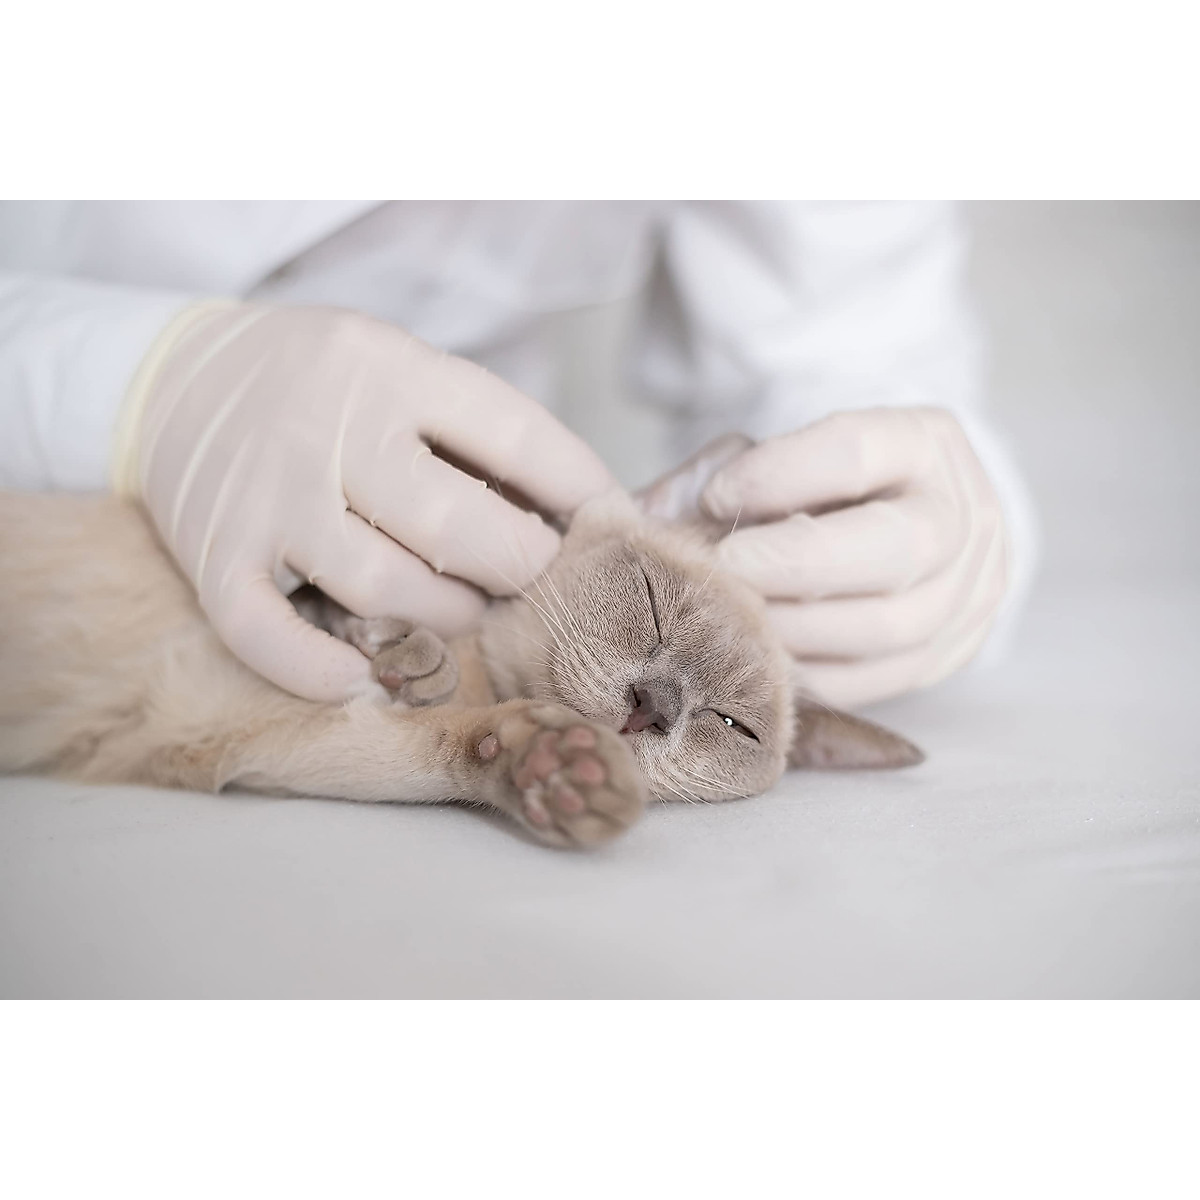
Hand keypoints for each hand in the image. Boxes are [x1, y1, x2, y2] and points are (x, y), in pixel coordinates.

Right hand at [117, 303, 614, 702]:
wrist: (175, 379)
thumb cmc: (321, 386)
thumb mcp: (399, 369)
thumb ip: (474, 433)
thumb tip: (578, 510)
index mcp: (391, 370)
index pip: (516, 436)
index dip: (580, 491)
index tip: (611, 524)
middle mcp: (329, 430)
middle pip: (457, 526)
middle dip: (520, 566)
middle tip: (533, 578)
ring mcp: (268, 499)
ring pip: (384, 587)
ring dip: (447, 616)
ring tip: (465, 609)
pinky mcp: (215, 557)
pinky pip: (268, 635)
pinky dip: (319, 670)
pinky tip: (362, 677)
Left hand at [701, 407, 1009, 707]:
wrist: (916, 524)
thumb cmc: (826, 485)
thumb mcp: (784, 454)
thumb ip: (722, 475)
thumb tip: (653, 519)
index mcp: (924, 443)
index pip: (857, 452)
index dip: (779, 475)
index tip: (716, 495)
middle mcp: (965, 516)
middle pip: (896, 548)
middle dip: (796, 564)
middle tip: (726, 568)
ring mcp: (969, 592)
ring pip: (889, 628)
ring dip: (796, 629)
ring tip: (734, 619)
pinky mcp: (949, 655)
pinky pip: (875, 682)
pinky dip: (809, 676)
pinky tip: (762, 658)